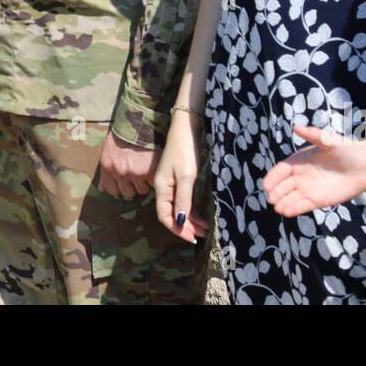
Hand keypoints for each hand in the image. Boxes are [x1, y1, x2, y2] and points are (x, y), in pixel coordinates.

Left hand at [98, 131, 157, 198]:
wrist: (138, 121)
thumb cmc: (122, 133)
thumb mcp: (107, 149)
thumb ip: (106, 170)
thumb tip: (102, 189)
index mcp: (108, 167)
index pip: (112, 191)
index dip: (120, 189)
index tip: (126, 185)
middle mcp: (120, 172)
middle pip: (128, 193)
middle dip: (133, 187)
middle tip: (138, 178)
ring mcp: (135, 173)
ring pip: (142, 190)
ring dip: (145, 183)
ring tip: (147, 172)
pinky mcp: (149, 171)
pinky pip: (153, 183)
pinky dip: (154, 179)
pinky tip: (154, 171)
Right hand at [153, 112, 209, 242]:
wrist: (186, 127)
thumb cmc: (185, 151)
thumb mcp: (186, 177)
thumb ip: (182, 200)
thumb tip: (178, 222)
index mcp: (161, 188)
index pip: (165, 217)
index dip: (177, 230)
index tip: (193, 238)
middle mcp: (163, 187)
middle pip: (170, 214)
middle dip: (185, 227)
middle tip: (201, 235)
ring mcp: (169, 182)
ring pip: (176, 207)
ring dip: (189, 219)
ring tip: (203, 228)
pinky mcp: (177, 177)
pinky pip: (181, 199)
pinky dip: (189, 209)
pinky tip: (199, 214)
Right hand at [263, 125, 365, 216]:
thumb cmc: (347, 149)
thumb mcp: (329, 140)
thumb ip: (313, 135)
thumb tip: (296, 127)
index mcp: (300, 160)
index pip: (281, 170)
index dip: (273, 177)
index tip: (266, 185)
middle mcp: (301, 175)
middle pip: (283, 186)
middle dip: (276, 192)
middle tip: (271, 198)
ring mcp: (308, 189)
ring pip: (290, 198)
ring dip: (283, 203)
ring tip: (278, 208)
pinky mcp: (318, 200)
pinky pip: (302, 205)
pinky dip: (294, 209)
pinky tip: (287, 212)